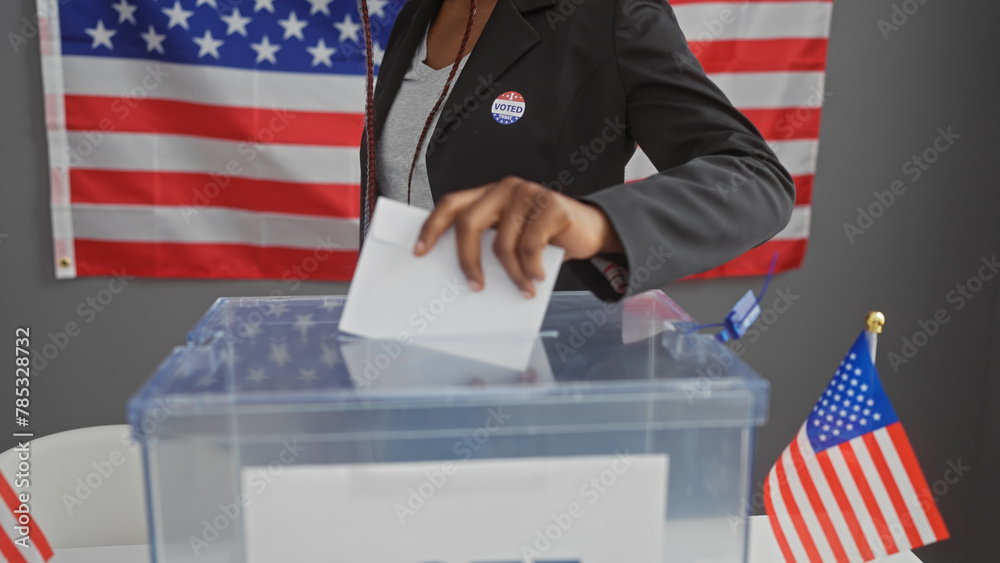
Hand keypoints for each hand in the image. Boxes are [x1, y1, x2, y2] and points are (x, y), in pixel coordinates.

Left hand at [414, 177, 622, 297]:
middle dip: (467, 259)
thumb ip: (488, 241)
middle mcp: (504, 189)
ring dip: (512, 274)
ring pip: (502, 242)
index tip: (419, 252)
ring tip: (522, 288)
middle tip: (474, 286)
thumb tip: (461, 274)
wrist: (589, 229)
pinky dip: (531, 269)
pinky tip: (537, 278)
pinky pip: (530, 246)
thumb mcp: (511, 236)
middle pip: (469, 223)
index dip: (431, 227)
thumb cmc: (544, 236)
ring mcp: (527, 193)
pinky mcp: (550, 204)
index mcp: (488, 194)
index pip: (450, 204)